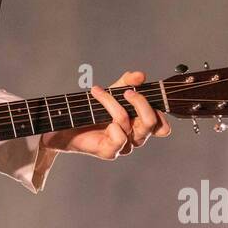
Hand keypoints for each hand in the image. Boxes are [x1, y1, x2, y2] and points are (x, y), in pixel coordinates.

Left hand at [42, 70, 170, 159]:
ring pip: (129, 122)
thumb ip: (127, 83)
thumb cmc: (90, 110)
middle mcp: (135, 137)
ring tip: (97, 92)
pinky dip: (110, 123)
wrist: (65, 124)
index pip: (162, 126)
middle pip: (151, 123)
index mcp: (139, 124)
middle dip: (140, 102)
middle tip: (126, 91)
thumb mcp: (111, 91)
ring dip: (112, 103)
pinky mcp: (110, 152)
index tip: (144, 93)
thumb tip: (140, 75)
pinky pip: (119, 137)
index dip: (161, 113)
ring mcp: (123, 146)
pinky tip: (97, 118)